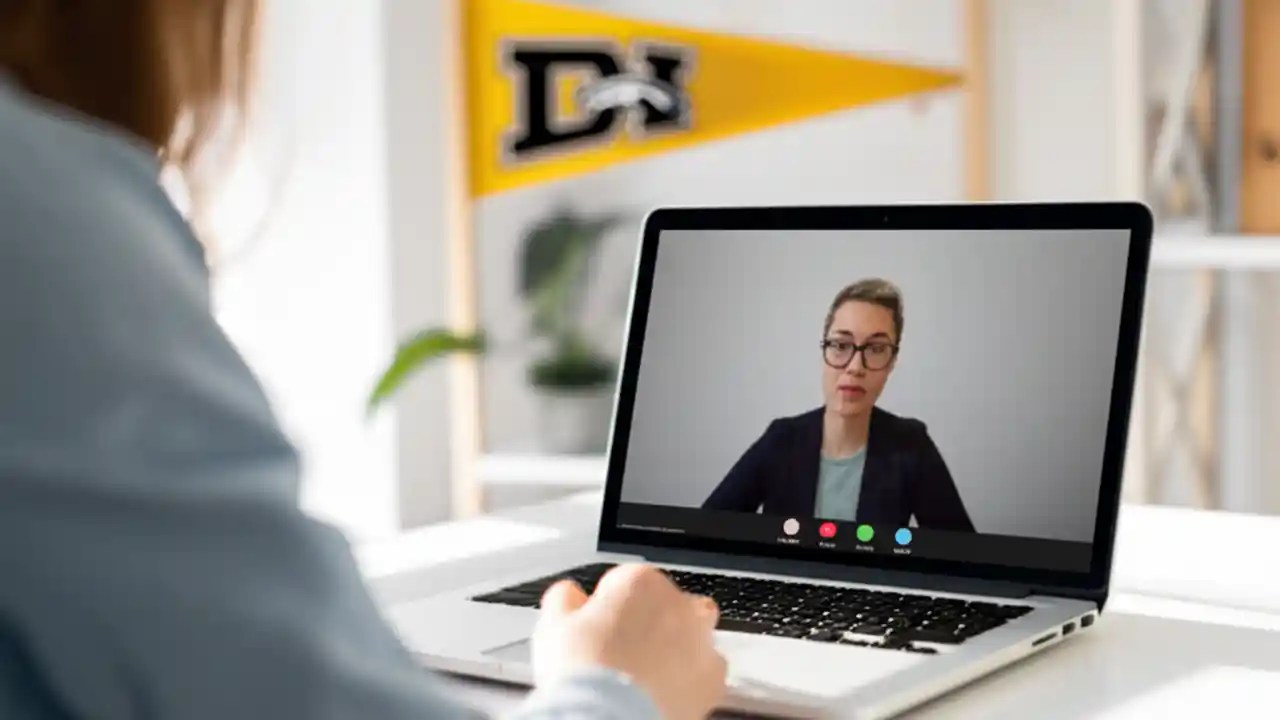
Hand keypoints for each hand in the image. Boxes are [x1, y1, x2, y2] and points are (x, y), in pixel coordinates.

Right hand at [533, 564, 726, 719]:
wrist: (610, 719)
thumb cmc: (584, 673)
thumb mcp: (554, 626)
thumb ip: (565, 600)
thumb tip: (569, 596)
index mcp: (639, 581)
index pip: (623, 581)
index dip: (605, 606)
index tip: (593, 626)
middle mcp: (678, 604)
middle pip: (664, 603)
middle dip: (648, 620)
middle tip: (620, 650)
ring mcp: (701, 641)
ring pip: (693, 634)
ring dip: (675, 646)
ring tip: (644, 675)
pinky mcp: (714, 680)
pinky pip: (704, 673)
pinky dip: (690, 681)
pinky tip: (662, 694)